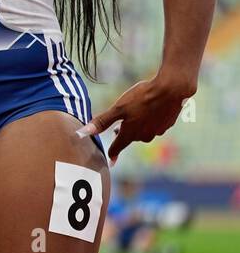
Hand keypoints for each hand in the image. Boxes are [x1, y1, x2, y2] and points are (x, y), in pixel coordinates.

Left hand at [76, 73, 196, 165]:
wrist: (170, 90)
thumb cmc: (142, 97)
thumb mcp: (118, 108)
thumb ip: (102, 122)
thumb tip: (82, 133)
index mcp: (131, 132)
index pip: (118, 146)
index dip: (112, 153)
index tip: (110, 163)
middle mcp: (145, 135)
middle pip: (130, 138)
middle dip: (123, 133)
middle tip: (117, 126)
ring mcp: (158, 130)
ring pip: (143, 132)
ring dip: (136, 126)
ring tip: (133, 115)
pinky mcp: (167, 124)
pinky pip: (154, 125)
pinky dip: (149, 120)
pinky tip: (150, 109)